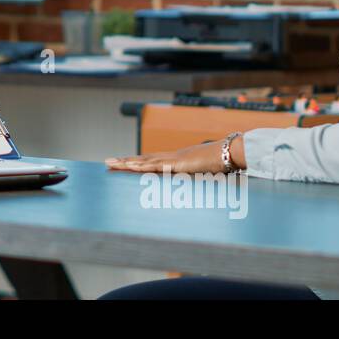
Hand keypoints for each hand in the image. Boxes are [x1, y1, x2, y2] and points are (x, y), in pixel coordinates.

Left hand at [106, 136, 244, 174]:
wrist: (230, 152)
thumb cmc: (221, 164)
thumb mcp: (205, 175)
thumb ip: (197, 180)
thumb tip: (194, 187)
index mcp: (176, 160)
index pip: (151, 161)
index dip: (135, 162)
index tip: (122, 163)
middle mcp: (171, 157)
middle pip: (143, 159)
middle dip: (125, 161)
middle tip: (107, 162)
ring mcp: (173, 159)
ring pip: (145, 161)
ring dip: (127, 162)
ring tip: (111, 163)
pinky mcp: (177, 163)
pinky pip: (156, 166)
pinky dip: (142, 166)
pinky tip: (130, 167)